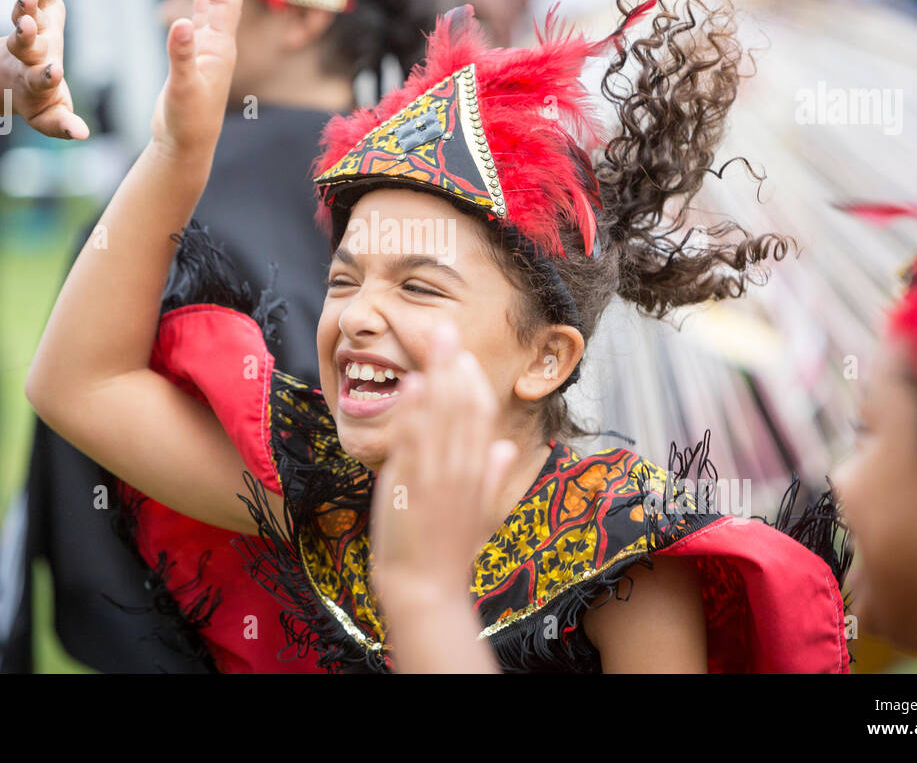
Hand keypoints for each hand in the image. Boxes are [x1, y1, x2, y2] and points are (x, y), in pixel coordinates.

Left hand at [2, 0, 89, 139]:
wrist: (9, 74)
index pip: (37, 79)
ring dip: (23, 5)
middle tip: (26, 27)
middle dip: (25, 35)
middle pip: (21, 44)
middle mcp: (25, 54)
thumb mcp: (51, 116)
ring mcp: (28, 28)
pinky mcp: (35, 5)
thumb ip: (64, 125)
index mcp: (32, 82)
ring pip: (21, 15)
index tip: (54, 71)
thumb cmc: (39, 99)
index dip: (45, 75)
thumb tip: (83, 136)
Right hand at [150, 0, 240, 158]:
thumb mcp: (182, 87)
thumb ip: (180, 55)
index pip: (225, 3)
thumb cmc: (187, 121)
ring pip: (213, 11)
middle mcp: (219, 49)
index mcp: (220, 49)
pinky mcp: (196, 63)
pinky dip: (200, 8)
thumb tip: (180, 23)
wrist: (185, 147)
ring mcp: (208, 55)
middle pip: (224, 0)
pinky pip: (201, 27)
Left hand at [370, 322, 517, 603]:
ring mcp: (436, 477)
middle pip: (461, 407)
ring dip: (437, 376)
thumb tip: (505, 446)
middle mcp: (461, 470)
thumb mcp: (481, 514)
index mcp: (478, 474)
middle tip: (445, 328)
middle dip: (453, 365)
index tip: (463, 355)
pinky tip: (414, 385)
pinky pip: (414, 442)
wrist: (426, 590)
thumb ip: (493, 477)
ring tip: (432, 342)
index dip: (472, 382)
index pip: (481, 417)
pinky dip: (415, 413)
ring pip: (441, 416)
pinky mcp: (411, 488)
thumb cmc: (450, 554)